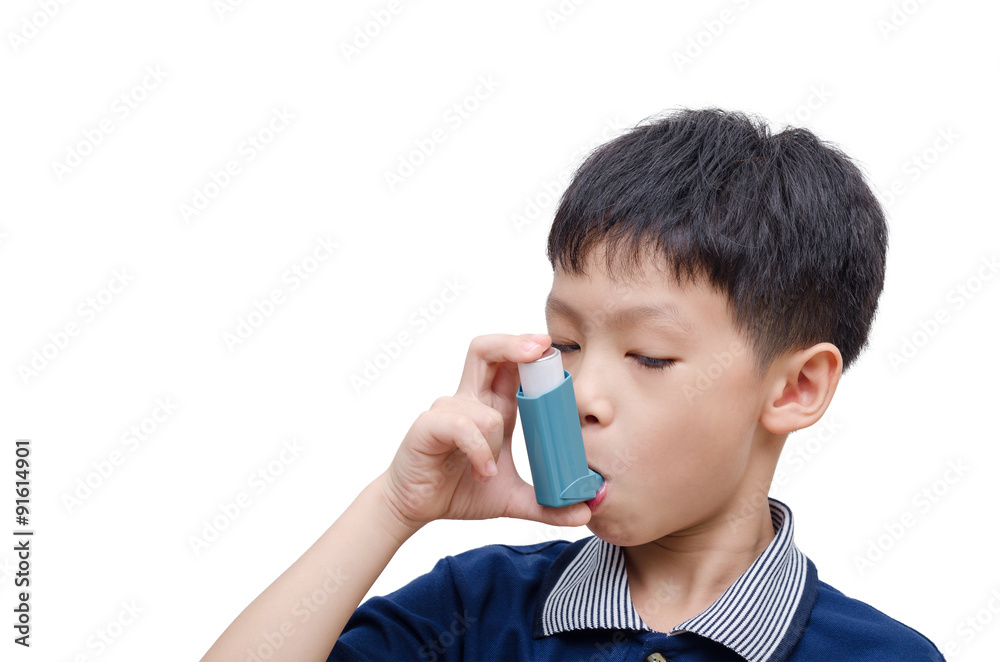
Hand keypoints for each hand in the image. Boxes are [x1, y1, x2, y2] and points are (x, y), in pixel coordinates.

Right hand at [378, 333, 592, 533]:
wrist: (415, 507)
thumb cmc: (458, 490)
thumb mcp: (511, 499)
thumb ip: (546, 505)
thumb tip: (585, 514)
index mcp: (492, 406)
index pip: (510, 364)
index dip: (529, 352)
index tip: (553, 350)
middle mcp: (470, 400)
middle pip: (486, 351)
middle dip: (513, 344)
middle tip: (539, 349)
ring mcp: (447, 410)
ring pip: (483, 408)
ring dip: (494, 440)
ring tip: (490, 471)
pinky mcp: (428, 426)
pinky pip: (462, 427)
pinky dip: (478, 450)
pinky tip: (482, 472)